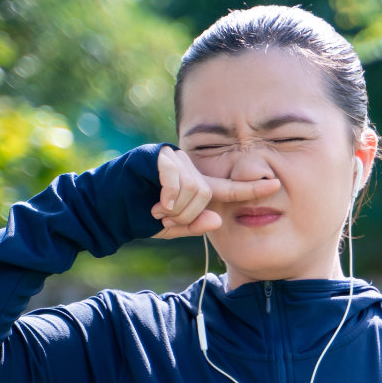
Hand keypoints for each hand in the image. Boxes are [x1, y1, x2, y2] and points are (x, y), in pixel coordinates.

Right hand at [149, 145, 281, 239]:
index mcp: (196, 184)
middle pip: (207, 193)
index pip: (229, 187)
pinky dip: (167, 196)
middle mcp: (188, 167)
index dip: (251, 188)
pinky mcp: (157, 155)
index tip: (275, 185)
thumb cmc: (138, 216)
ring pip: (194, 188)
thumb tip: (217, 218)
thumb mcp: (172, 227)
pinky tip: (155, 202)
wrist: (105, 210)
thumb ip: (195, 225)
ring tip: (156, 208)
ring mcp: (173, 158)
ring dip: (174, 207)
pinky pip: (176, 179)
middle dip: (186, 214)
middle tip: (164, 216)